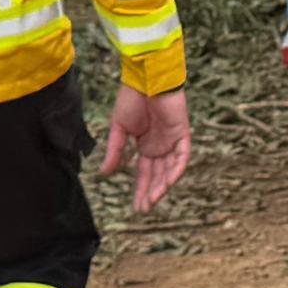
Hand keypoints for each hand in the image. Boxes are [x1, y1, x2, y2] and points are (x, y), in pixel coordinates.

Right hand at [101, 81, 190, 215]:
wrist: (145, 78)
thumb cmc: (131, 98)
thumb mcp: (119, 128)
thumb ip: (114, 151)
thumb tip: (105, 173)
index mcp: (145, 145)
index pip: (143, 173)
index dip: (140, 189)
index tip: (135, 206)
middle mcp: (160, 146)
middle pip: (156, 175)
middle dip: (150, 192)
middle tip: (143, 208)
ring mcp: (172, 141)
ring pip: (169, 170)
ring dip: (162, 185)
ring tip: (152, 199)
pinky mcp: (182, 134)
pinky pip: (182, 157)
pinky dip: (175, 170)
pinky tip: (166, 183)